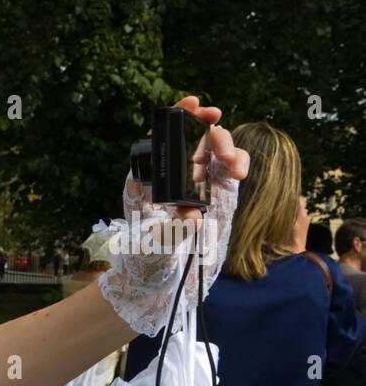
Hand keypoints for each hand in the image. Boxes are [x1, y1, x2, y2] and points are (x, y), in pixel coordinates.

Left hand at [97, 95, 249, 336]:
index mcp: (149, 178)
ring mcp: (197, 183)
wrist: (158, 280)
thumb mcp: (153, 245)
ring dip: (229, 147)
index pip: (161, 137)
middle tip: (220, 136)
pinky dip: (238, 162)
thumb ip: (172, 230)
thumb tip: (193, 216)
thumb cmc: (146, 260)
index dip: (177, 116)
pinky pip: (230, 167)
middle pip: (194, 138)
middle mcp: (173, 175)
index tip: (193, 105)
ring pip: (216, 150)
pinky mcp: (216, 194)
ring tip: (234, 165)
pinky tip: (239, 171)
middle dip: (211, 131)